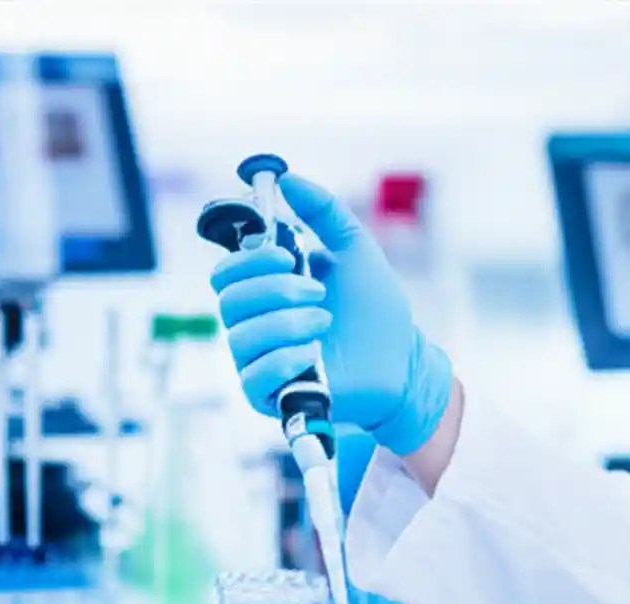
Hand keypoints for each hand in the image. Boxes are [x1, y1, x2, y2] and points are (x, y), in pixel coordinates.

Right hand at [210, 172, 452, 454]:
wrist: (404, 360)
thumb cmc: (376, 310)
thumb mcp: (354, 249)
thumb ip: (323, 211)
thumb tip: (286, 179)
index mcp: (266, 292)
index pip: (226, 273)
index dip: (250, 260)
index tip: (290, 255)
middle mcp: (256, 325)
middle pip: (229, 301)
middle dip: (275, 289)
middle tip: (317, 292)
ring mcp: (261, 362)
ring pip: (241, 337)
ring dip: (287, 323)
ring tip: (325, 322)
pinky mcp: (272, 397)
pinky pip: (253, 378)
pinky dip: (283, 359)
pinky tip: (313, 353)